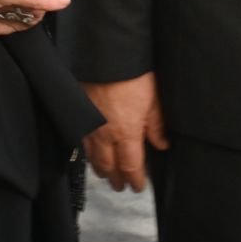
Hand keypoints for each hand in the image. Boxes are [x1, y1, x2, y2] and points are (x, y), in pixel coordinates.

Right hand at [82, 72, 168, 192]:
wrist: (106, 54)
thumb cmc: (134, 76)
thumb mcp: (154, 102)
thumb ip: (156, 127)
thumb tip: (161, 146)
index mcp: (126, 134)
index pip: (130, 167)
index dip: (135, 180)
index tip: (139, 186)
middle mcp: (104, 134)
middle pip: (108, 166)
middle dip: (115, 178)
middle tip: (121, 185)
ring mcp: (89, 123)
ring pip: (91, 155)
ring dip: (100, 167)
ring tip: (105, 173)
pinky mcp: (79, 112)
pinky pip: (81, 139)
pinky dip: (87, 150)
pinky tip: (90, 151)